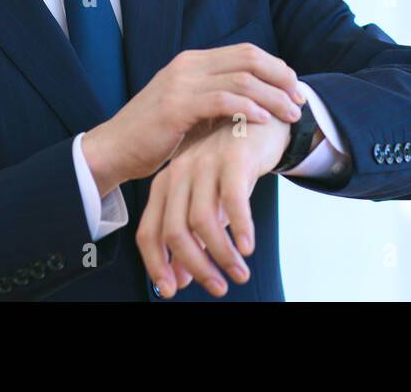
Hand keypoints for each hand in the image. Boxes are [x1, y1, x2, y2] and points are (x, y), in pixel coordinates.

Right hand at [82, 43, 304, 194]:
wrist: (113, 149)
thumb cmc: (153, 134)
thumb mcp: (186, 106)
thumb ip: (213, 97)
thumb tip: (251, 100)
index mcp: (193, 61)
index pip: (245, 53)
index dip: (275, 67)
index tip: (294, 88)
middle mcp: (188, 65)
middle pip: (249, 59)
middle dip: (280, 78)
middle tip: (300, 100)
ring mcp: (181, 83)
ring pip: (241, 80)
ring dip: (272, 96)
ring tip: (290, 114)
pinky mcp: (176, 106)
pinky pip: (222, 100)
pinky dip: (248, 107)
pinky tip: (264, 120)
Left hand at [136, 112, 291, 297]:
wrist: (260, 118)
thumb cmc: (231, 164)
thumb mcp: (207, 200)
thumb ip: (191, 236)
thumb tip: (181, 280)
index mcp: (166, 184)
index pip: (149, 232)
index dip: (157, 265)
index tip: (172, 291)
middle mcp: (180, 173)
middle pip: (175, 232)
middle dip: (196, 267)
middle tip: (219, 287)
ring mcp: (205, 164)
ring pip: (203, 221)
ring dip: (222, 254)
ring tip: (240, 272)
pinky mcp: (233, 158)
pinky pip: (232, 200)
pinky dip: (240, 228)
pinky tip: (248, 246)